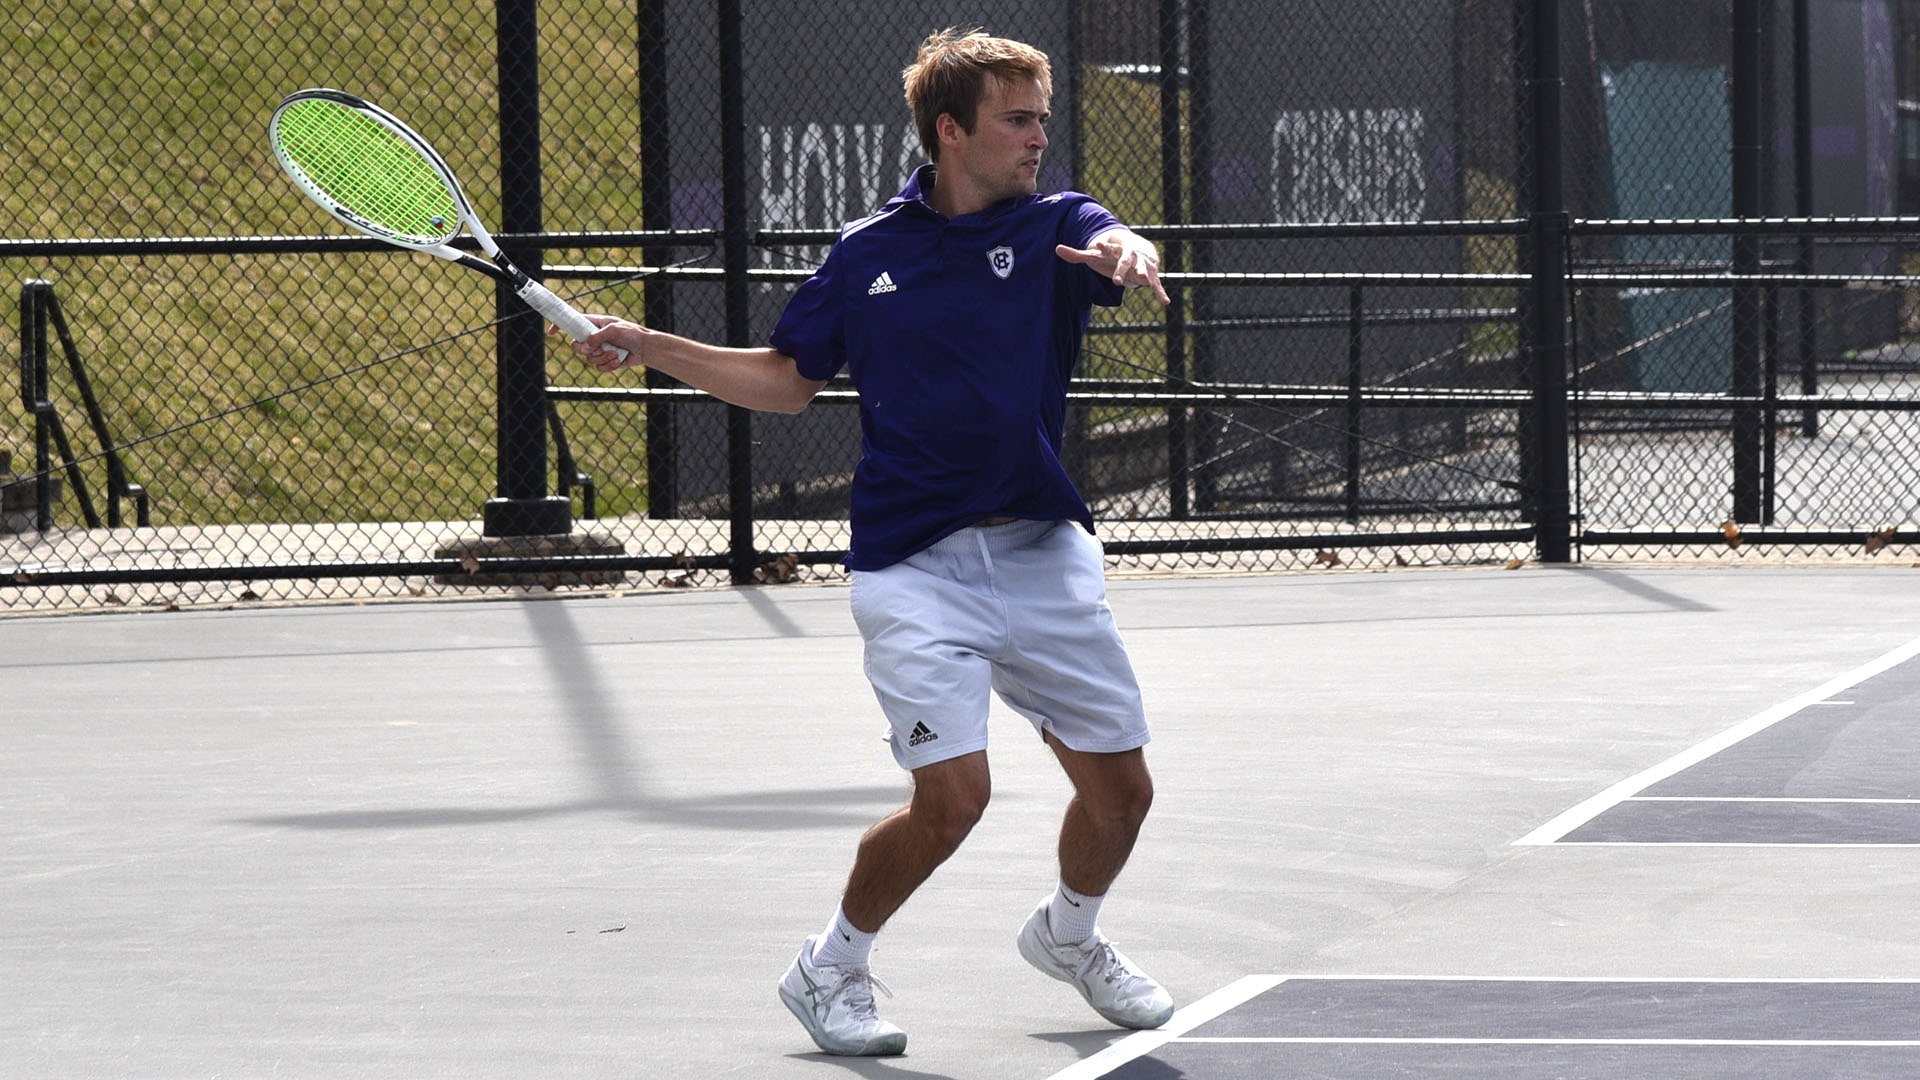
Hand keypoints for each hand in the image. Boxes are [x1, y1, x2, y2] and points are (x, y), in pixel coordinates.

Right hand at [559, 314, 646, 372]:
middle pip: (576, 346)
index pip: (572, 323)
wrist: (645, 348)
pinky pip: (598, 367)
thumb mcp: (614, 330)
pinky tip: (617, 360)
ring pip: (588, 359)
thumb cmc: (632, 334)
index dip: (560, 326)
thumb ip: (598, 336)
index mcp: (593, 324)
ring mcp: (599, 350)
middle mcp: (593, 337)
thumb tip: (586, 345)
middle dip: (584, 350)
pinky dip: (608, 366)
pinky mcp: (605, 361)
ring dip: (602, 358)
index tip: (551, 332)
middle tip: (596, 349)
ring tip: (615, 353)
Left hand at [1055, 230, 1170, 305]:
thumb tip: (1056, 249)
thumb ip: (1077, 255)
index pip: (1109, 248)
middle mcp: (1131, 256)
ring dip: (1144, 275)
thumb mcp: (1094, 256)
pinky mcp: (1151, 275)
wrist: (1138, 250)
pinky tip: (1166, 301)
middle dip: (1123, 269)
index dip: (1104, 248)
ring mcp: (1142, 265)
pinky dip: (1160, 292)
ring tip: (1145, 282)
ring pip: (1144, 269)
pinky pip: (1157, 284)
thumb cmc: (1112, 255)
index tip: (1097, 247)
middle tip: (1117, 280)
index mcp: (1116, 251)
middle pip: (1126, 261)